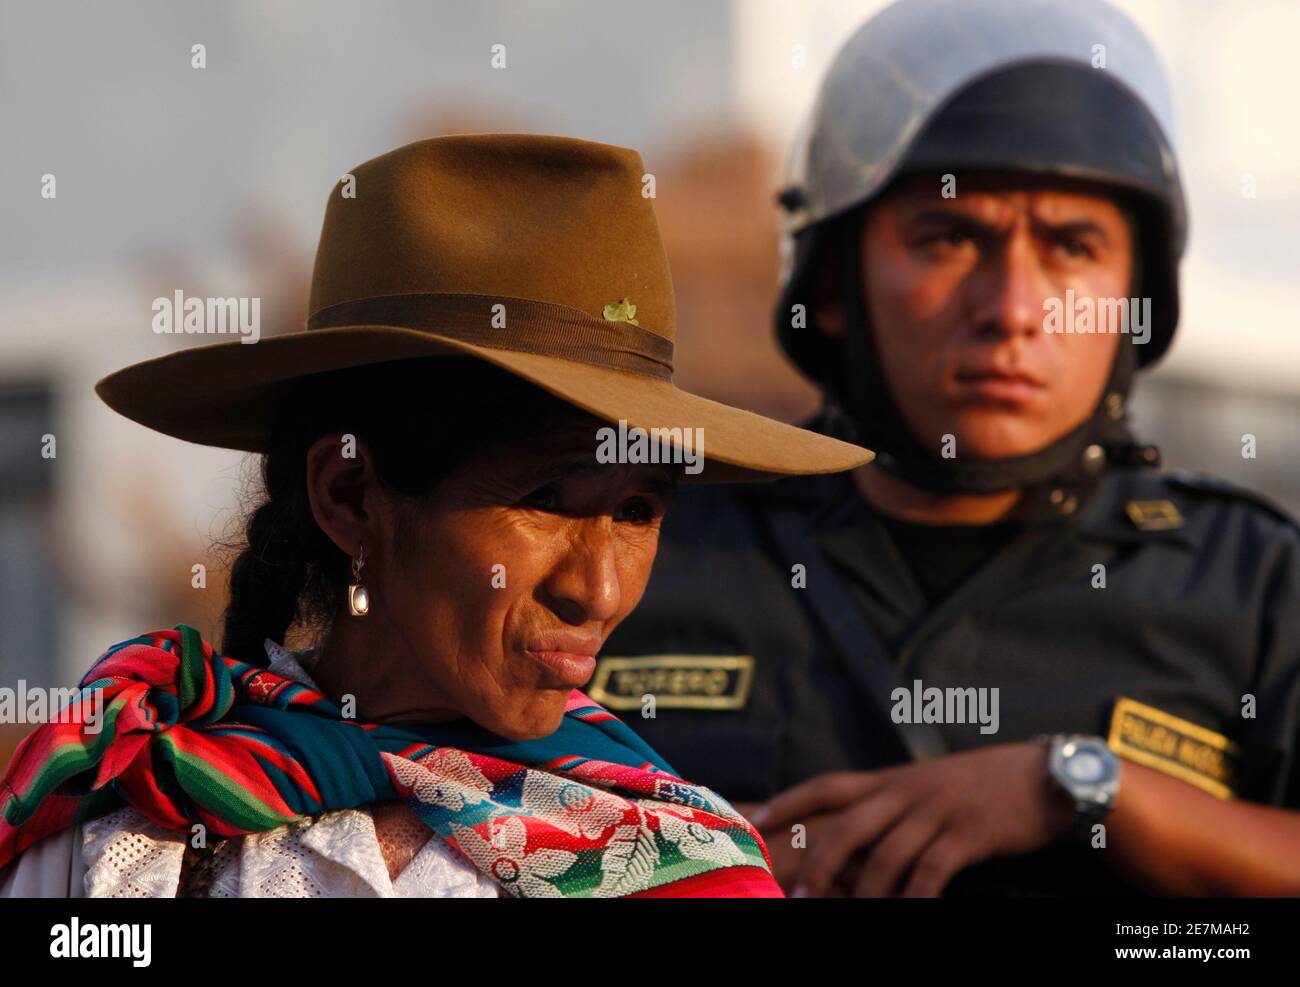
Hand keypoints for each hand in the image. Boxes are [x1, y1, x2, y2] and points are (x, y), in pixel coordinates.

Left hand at [751, 743, 1074, 896]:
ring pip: (884, 854)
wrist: (1045, 776)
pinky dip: (914, 898)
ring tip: (843, 914)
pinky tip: (906, 914)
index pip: (828, 784)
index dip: (790, 800)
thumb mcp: (930, 785)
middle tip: (795, 893)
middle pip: (846, 824)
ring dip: (861, 891)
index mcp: (893, 778)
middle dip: (816, 861)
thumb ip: (893, 802)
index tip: (756, 819)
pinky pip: (930, 871)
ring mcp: (936, 811)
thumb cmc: (984, 786)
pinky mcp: (967, 834)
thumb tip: (858, 827)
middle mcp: (907, 790)